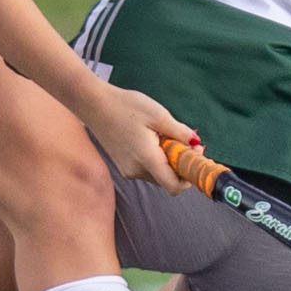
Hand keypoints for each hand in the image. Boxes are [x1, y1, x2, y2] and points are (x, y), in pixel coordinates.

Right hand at [80, 83, 197, 194]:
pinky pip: (146, 168)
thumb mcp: (158, 115)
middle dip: (179, 163)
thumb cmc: (125, 106)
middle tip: (182, 138)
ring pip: (157, 173)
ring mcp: (128, 170)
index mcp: (147, 160)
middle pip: (167, 179)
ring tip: (162, 134)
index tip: (193, 154)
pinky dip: (154, 157)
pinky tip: (149, 136)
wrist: (94, 104)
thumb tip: (196, 143)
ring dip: (166, 159)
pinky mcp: (123, 165)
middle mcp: (136, 171)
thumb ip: (180, 132)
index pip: (175, 187)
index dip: (189, 176)